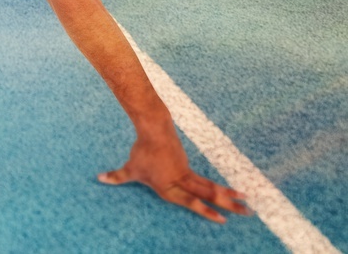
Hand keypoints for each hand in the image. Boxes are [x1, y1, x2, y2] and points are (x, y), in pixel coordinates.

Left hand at [98, 131, 252, 222]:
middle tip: (247, 213)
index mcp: (168, 186)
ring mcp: (187, 173)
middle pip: (208, 194)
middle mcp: (181, 181)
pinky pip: (205, 180)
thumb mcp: (129, 167)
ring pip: (211, 187)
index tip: (222, 220)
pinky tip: (232, 193)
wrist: (154, 128)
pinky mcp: (188, 166)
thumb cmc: (141, 151)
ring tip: (248, 202)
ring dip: (229, 196)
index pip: (190, 201)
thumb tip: (99, 178)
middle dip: (228, 206)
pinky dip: (218, 188)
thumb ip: (117, 176)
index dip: (206, 210)